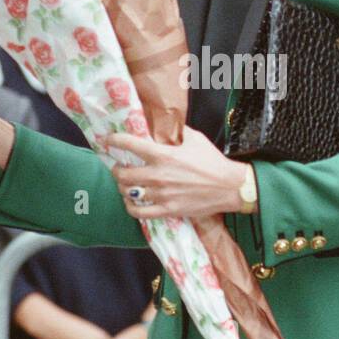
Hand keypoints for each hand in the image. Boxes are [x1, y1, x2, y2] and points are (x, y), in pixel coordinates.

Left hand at [103, 126, 248, 220]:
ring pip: (129, 193)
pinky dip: (131, 207)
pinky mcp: (167, 210)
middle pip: (123, 174)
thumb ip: (178, 132)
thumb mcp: (196, 139)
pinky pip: (139, 212)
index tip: (108, 140)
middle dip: (116, 170)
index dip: (115, 140)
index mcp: (164, 155)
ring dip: (123, 188)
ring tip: (125, 185)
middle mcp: (159, 175)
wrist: (230, 188)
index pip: (131, 145)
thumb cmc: (213, 162)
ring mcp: (162, 195)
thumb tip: (167, 126)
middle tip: (118, 168)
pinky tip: (132, 202)